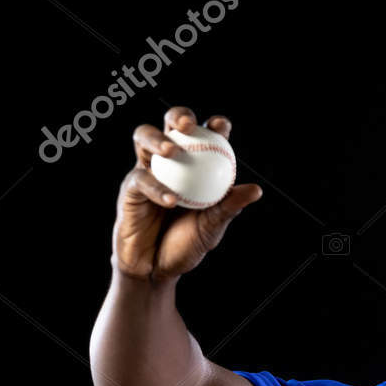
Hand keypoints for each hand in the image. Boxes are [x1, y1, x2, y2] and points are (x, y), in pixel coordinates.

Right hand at [114, 106, 262, 281]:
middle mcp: (170, 162)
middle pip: (169, 125)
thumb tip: (256, 190)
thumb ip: (229, 206)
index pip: (205, 136)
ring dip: (156, 139)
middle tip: (188, 125)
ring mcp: (147, 171)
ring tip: (171, 151)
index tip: (221, 127)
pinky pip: (140, 179)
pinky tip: (171, 199)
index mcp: (195, 165)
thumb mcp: (212, 226)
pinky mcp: (130, 188)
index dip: (214, 126)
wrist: (156, 269)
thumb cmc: (186, 245)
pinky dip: (157, 188)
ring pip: (143, 138)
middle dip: (178, 115)